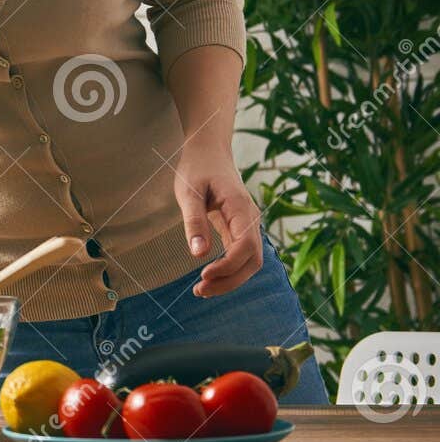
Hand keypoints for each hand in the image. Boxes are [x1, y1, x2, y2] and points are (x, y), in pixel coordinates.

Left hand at [172, 141, 262, 297]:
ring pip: (250, 261)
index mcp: (241, 208)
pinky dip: (228, 270)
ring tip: (202, 289)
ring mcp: (248, 225)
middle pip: (253, 260)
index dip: (228, 266)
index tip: (204, 276)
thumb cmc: (197, 168)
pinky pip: (241, 255)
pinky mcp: (239, 229)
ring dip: (230, 279)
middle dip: (230, 280)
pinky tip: (209, 277)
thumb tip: (198, 254)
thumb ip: (194, 221)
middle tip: (200, 291)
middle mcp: (251, 219)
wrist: (209, 151)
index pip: (246, 246)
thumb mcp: (189, 192)